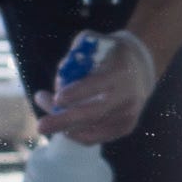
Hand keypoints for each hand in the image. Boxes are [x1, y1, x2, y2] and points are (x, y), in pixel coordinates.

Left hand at [36, 29, 157, 144]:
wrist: (141, 69)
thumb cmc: (109, 54)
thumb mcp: (95, 44)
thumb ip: (75, 58)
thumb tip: (58, 84)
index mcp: (120, 72)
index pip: (98, 85)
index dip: (77, 93)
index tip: (57, 97)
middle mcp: (127, 97)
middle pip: (92, 114)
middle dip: (63, 120)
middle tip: (40, 126)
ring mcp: (128, 115)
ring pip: (89, 128)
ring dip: (62, 125)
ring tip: (45, 118)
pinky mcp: (125, 128)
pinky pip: (94, 137)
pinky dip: (75, 134)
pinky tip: (63, 126)